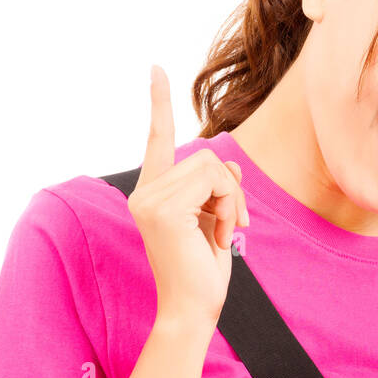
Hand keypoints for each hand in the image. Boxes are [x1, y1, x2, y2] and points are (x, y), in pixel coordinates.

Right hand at [129, 66, 249, 328]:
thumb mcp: (215, 220)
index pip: (157, 140)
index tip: (156, 68)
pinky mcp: (162, 209)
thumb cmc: (203, 271)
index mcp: (153, 194)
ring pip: (212, 167)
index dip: (159, 104)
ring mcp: (149, 200)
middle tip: (232, 224)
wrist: (193, 309)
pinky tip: (219, 236)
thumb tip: (229, 165)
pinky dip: (228, 206)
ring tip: (224, 232)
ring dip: (231, 199)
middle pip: (205, 156)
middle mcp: (144, 193)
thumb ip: (217, 189)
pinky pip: (214, 182)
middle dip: (230, 189)